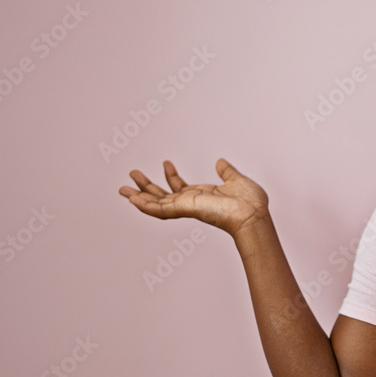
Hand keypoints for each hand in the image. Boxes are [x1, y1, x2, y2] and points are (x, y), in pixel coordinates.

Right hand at [119, 158, 267, 236]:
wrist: (253, 214)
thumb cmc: (251, 203)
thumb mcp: (236, 180)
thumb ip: (227, 172)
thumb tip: (221, 162)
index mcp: (203, 196)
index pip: (181, 188)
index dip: (172, 176)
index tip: (166, 162)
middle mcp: (193, 203)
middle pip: (163, 196)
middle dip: (147, 187)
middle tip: (132, 175)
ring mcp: (187, 207)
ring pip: (156, 204)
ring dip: (139, 197)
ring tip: (122, 189)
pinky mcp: (185, 210)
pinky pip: (160, 210)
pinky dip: (145, 206)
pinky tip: (132, 199)